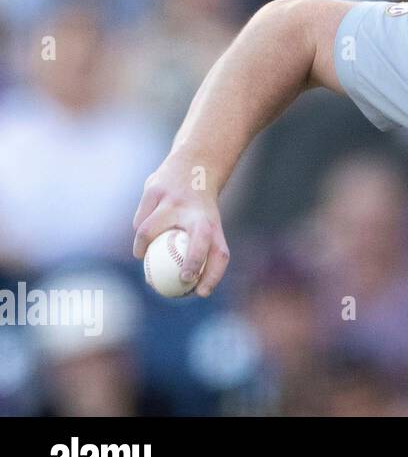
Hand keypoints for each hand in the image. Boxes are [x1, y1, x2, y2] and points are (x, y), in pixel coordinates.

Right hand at [132, 153, 229, 296]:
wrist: (196, 164)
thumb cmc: (200, 207)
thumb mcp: (207, 224)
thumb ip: (199, 251)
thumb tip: (186, 288)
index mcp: (212, 223)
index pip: (218, 254)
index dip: (213, 276)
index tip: (202, 293)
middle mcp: (196, 212)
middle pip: (199, 241)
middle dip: (191, 262)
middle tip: (179, 280)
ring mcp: (173, 200)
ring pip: (149, 231)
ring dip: (142, 247)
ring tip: (142, 255)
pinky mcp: (154, 190)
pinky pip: (140, 220)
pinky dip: (139, 232)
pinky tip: (140, 234)